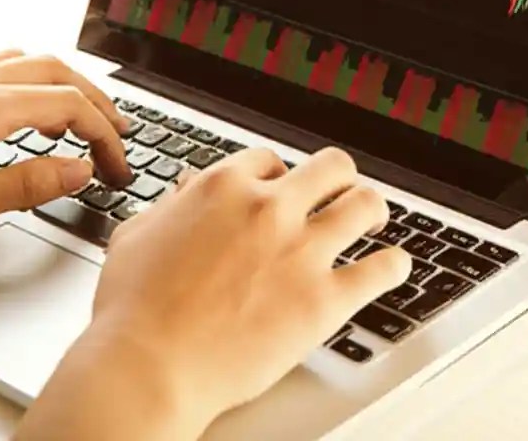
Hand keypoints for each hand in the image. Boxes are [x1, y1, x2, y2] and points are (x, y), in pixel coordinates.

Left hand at [0, 50, 132, 256]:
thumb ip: (27, 184)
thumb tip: (78, 168)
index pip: (66, 104)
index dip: (103, 134)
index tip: (116, 165)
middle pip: (53, 68)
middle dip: (95, 99)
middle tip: (119, 133)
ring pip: (24, 61)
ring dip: (64, 83)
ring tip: (84, 115)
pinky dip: (30, 80)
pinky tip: (28, 108)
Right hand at [19, 147, 411, 439]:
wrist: (148, 367)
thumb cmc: (133, 310)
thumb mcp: (137, 235)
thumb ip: (170, 206)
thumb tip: (185, 191)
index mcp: (223, 187)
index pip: (270, 161)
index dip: (278, 177)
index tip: (281, 194)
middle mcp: (269, 209)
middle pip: (331, 168)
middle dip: (337, 179)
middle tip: (339, 195)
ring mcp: (302, 251)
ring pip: (366, 205)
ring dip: (373, 209)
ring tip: (374, 221)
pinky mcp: (325, 299)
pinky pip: (383, 269)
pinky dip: (394, 266)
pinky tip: (392, 268)